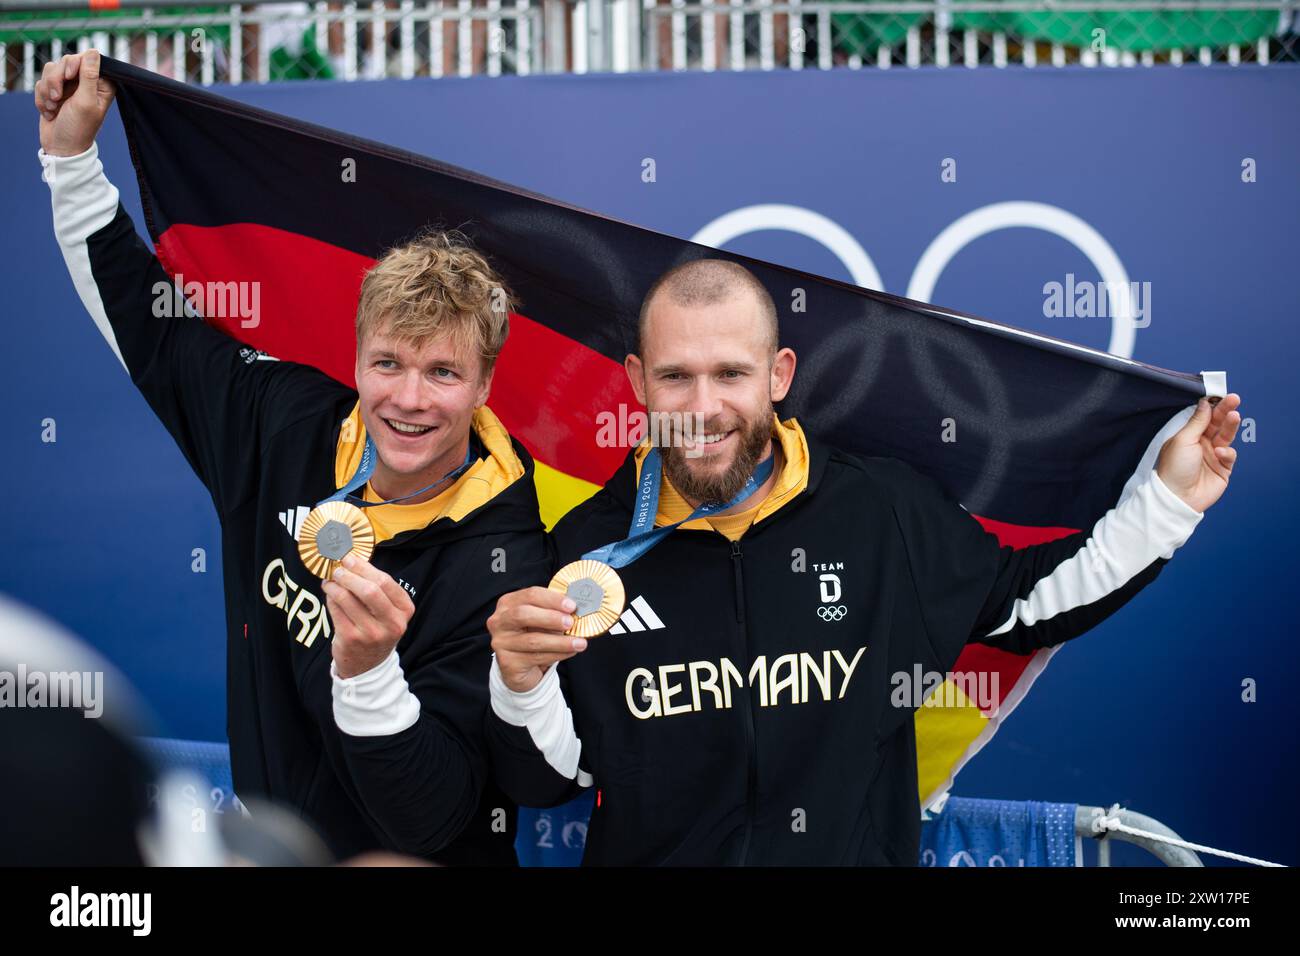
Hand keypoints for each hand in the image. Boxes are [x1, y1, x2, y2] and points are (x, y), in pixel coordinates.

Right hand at [35, 50, 115, 157]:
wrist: (61, 147)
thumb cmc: (78, 128)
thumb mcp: (85, 101)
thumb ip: (89, 76)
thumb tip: (93, 51)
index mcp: (101, 84)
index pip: (87, 58)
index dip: (74, 63)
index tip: (69, 75)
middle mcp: (86, 83)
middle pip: (65, 61)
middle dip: (56, 79)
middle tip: (57, 98)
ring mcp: (69, 86)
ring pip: (50, 70)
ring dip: (47, 90)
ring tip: (53, 107)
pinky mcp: (54, 91)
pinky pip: (41, 82)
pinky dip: (41, 97)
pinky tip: (49, 112)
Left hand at [323, 554, 415, 678]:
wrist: (368, 665)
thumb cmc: (378, 629)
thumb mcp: (388, 611)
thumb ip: (377, 589)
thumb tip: (352, 562)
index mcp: (405, 610)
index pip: (385, 582)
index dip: (364, 567)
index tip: (350, 559)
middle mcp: (392, 623)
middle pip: (370, 590)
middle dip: (350, 575)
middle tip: (338, 569)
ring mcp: (372, 634)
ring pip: (348, 599)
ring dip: (335, 586)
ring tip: (330, 581)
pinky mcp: (351, 640)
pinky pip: (336, 611)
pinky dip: (330, 599)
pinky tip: (329, 594)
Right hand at [487, 587, 587, 693]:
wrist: (520, 667)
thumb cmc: (533, 635)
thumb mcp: (541, 619)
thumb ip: (554, 612)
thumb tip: (575, 611)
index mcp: (508, 603)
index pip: (530, 595)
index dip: (552, 599)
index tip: (571, 606)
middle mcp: (499, 621)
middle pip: (523, 614)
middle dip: (550, 618)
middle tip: (570, 622)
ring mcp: (501, 642)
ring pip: (533, 640)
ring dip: (560, 641)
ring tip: (579, 643)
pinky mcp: (507, 663)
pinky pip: (536, 657)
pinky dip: (557, 655)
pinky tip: (570, 652)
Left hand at [1155, 393, 1241, 512]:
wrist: (1177, 497)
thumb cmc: (1174, 468)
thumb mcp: (1183, 440)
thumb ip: (1197, 422)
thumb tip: (1205, 404)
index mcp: (1189, 436)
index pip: (1204, 417)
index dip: (1212, 406)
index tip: (1220, 394)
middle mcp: (1201, 444)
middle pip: (1217, 423)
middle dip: (1226, 411)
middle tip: (1234, 398)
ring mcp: (1213, 456)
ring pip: (1226, 436)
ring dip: (1231, 426)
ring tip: (1234, 416)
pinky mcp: (1223, 469)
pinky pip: (1230, 456)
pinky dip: (1227, 453)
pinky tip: (1219, 453)